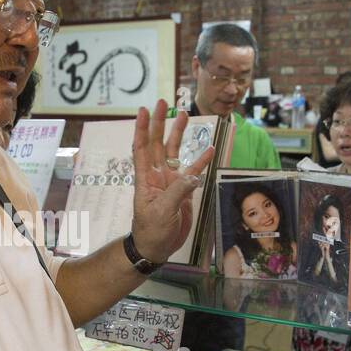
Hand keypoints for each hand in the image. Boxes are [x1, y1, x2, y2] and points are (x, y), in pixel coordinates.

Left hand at [129, 100, 215, 261]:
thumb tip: (193, 176)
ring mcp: (170, 181)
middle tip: (163, 103)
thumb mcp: (162, 211)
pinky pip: (193, 171)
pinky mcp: (183, 190)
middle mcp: (157, 175)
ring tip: (184, 115)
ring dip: (178, 134)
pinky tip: (209, 149)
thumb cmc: (151, 231)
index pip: (142, 148)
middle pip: (158, 143)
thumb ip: (177, 192)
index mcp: (146, 178)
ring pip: (174, 152)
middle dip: (159, 123)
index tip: (143, 110)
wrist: (156, 247)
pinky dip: (201, 160)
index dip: (141, 129)